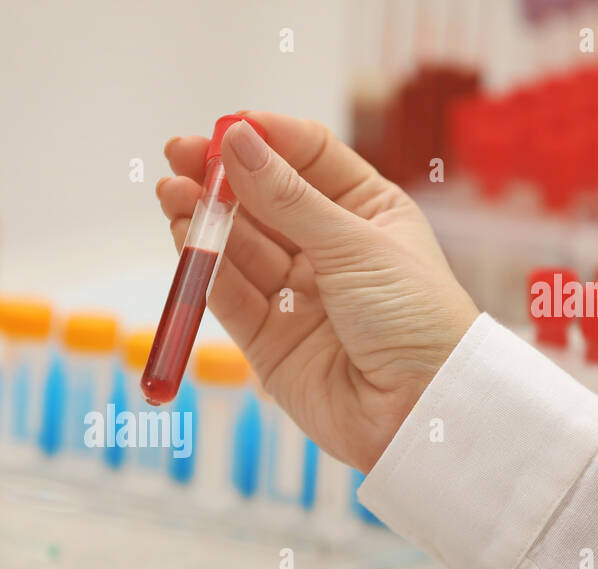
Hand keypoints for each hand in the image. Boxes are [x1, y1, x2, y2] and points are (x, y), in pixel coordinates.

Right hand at [157, 112, 477, 471]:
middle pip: (265, 202)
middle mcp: (330, 250)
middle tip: (178, 155)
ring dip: (206, 219)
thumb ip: (288, 200)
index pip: (308, 160)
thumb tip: (238, 143)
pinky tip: (186, 235)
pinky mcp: (269, 341)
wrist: (423, 411)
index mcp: (367, 213)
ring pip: (240, 248)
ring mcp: (297, 296)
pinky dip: (206, 268)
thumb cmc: (416, 320)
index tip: (226, 127)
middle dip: (222, 178)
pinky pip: (231, 296)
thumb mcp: (355, 245)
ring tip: (173, 192)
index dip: (266, 139)